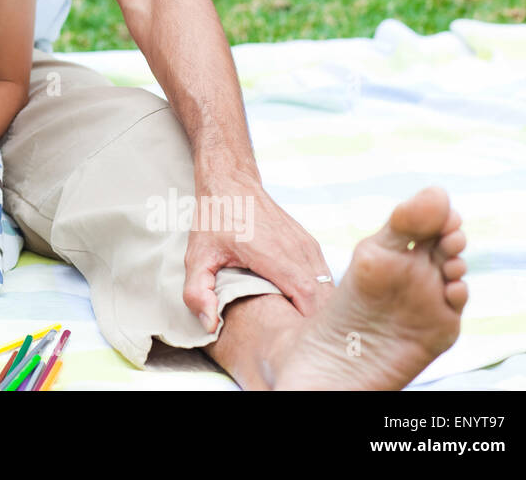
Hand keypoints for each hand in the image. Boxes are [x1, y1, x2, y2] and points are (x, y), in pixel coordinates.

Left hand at [182, 167, 334, 332]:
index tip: (294, 343)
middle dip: (316, 326)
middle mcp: (297, 250)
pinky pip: (324, 277)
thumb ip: (197, 291)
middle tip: (299, 345)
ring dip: (320, 312)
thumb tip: (210, 324)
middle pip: (324, 299)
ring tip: (302, 332)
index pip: (308, 299)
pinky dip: (320, 297)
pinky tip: (303, 310)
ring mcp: (307, 245)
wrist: (231, 181)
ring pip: (329, 289)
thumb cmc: (214, 218)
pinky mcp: (310, 244)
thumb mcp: (197, 255)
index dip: (306, 326)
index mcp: (273, 255)